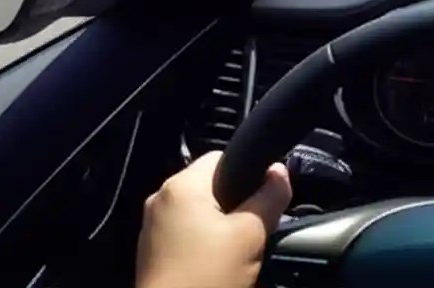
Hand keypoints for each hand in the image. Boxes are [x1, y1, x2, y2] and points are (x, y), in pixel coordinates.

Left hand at [136, 152, 292, 287]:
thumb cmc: (208, 277)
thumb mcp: (250, 235)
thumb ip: (270, 198)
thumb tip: (279, 171)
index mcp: (181, 185)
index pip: (224, 157)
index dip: (252, 172)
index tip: (269, 198)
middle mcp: (161, 199)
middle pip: (212, 186)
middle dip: (239, 204)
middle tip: (257, 229)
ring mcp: (153, 227)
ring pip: (201, 212)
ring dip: (224, 226)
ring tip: (240, 251)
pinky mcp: (153, 252)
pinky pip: (188, 234)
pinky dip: (206, 243)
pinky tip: (218, 265)